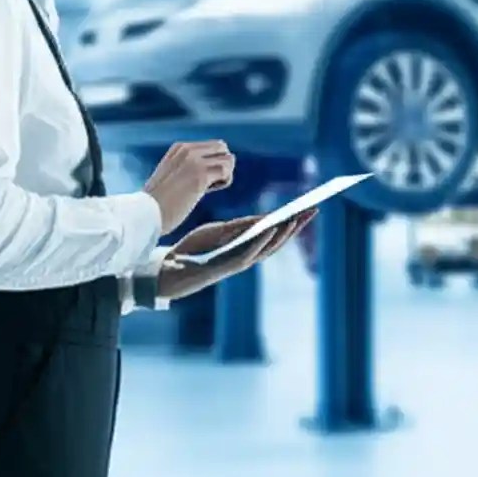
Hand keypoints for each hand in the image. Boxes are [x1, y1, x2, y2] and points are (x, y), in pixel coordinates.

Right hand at [142, 141, 235, 233]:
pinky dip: (224, 182)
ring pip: (228, 159)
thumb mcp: (172, 175)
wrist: (146, 213)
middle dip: (222, 165)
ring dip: (224, 175)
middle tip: (209, 184)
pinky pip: (226, 171)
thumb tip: (215, 171)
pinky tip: (207, 192)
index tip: (201, 179)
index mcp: (180, 148)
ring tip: (207, 189)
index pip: (213, 146)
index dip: (213, 163)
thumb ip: (189, 167)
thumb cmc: (159, 202)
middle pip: (222, 148)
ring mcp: (194, 160)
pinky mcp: (200, 174)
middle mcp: (187, 149)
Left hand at [156, 209, 316, 300]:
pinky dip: (260, 242)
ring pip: (266, 249)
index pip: (274, 233)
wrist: (165, 269)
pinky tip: (269, 230)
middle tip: (313, 210)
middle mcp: (245, 256)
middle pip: (277, 241)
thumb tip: (261, 220)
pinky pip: (247, 254)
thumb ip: (237, 227)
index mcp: (244, 247)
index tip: (308, 207)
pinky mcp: (224, 267)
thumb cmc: (189, 250)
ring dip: (282, 234)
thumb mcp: (215, 231)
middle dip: (296, 226)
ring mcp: (236, 263)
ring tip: (296, 219)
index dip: (292, 222)